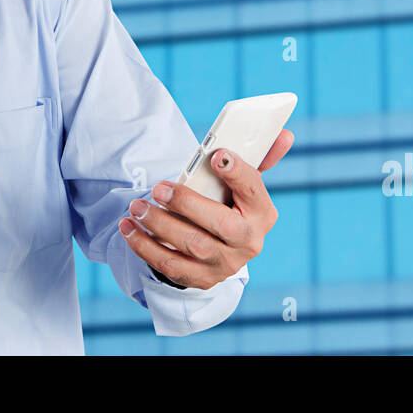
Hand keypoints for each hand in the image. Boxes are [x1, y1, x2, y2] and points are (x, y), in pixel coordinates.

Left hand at [119, 129, 293, 289]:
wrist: (221, 249)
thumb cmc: (229, 205)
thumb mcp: (244, 184)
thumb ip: (259, 157)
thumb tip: (284, 134)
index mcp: (263, 212)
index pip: (253, 189)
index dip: (236, 173)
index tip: (216, 156)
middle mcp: (249, 241)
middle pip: (220, 224)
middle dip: (186, 204)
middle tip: (158, 188)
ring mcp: (226, 264)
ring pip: (192, 246)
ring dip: (160, 226)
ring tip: (137, 207)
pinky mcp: (202, 279)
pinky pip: (171, 266)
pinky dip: (145, 248)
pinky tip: (129, 229)